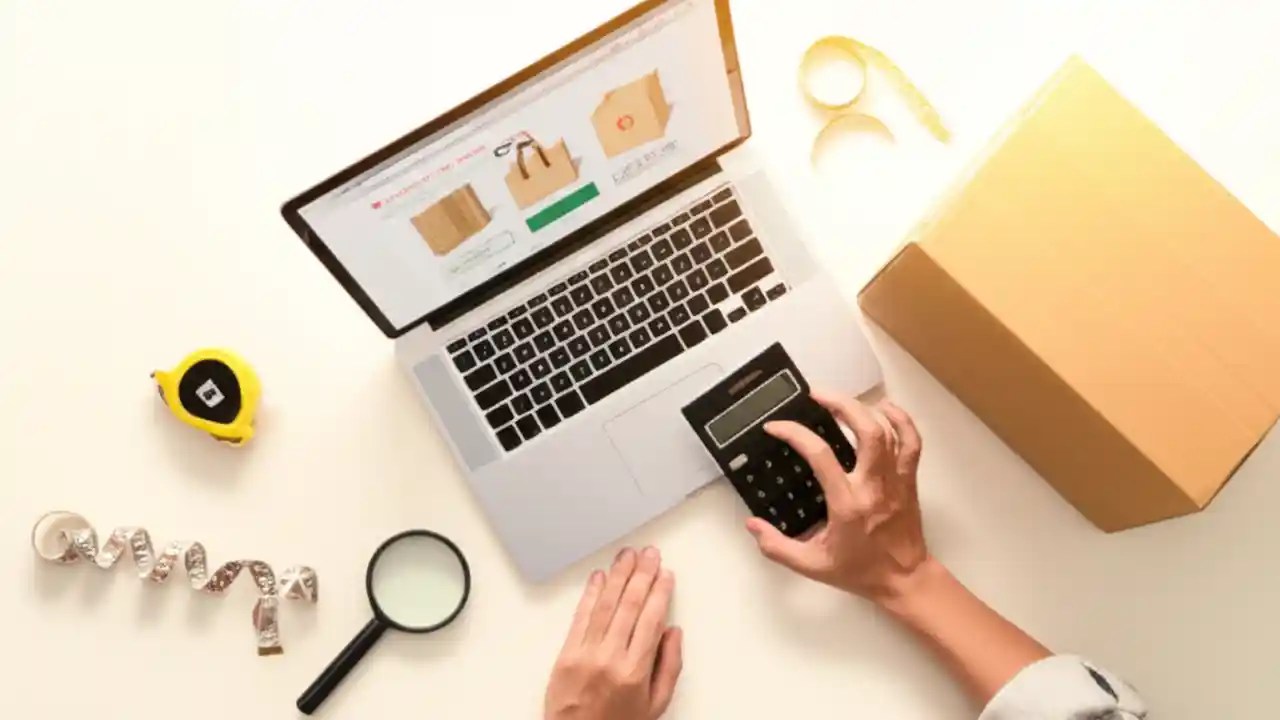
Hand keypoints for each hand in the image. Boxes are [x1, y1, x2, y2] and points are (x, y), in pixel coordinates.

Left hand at [545, 547, 682, 719]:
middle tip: (649, 554)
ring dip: (617, 576)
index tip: (665, 575)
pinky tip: (599, 577)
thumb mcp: (655, 705)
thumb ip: (669, 667)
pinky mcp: (565, 654)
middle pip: (629, 605)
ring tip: (627, 556)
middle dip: (641, 575)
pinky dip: (590, 594)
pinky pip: (580, 616)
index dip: (659, 593)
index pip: (650, 619)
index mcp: (635, 671)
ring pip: (605, 605)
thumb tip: (673, 632)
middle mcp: (609, 658)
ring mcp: (585, 653)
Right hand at [746, 396, 929, 605]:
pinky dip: (902, 420)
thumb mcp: (811, 565)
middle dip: (840, 403)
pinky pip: (911, 442)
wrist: (904, 580)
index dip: (795, 434)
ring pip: (887, 431)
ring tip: (840, 399)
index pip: (820, 455)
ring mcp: (895, 480)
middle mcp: (873, 486)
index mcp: (847, 504)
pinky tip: (886, 408)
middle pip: (865, 429)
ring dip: (864, 407)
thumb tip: (753, 525)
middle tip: (815, 395)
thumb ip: (777, 547)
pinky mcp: (909, 479)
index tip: (776, 427)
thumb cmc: (860, 571)